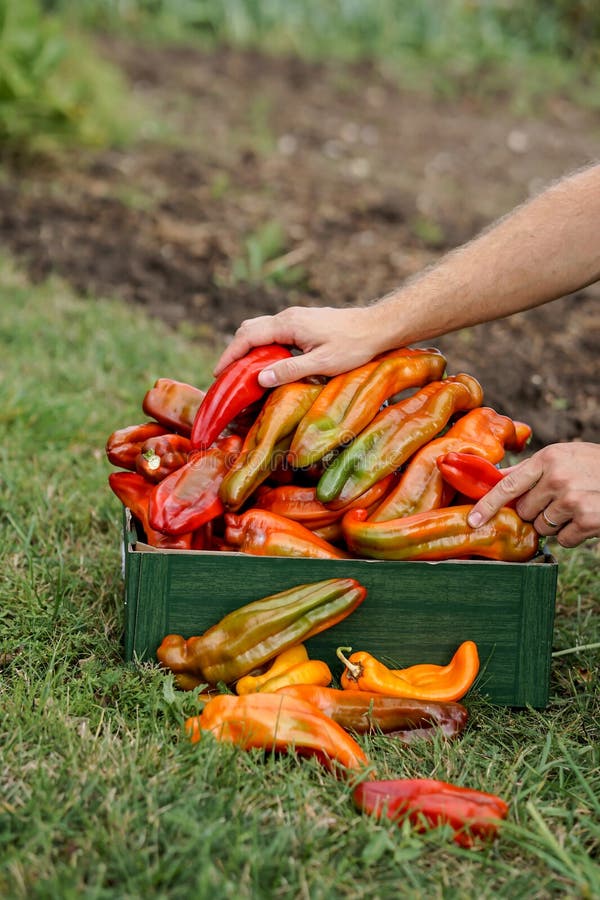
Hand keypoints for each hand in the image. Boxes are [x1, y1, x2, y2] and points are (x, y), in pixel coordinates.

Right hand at [214, 306, 385, 385]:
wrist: (377, 327)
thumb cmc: (354, 346)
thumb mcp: (323, 363)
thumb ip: (290, 370)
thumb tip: (260, 378)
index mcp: (288, 324)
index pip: (248, 336)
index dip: (230, 354)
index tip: (218, 373)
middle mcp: (288, 317)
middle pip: (249, 329)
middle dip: (234, 350)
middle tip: (226, 375)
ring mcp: (295, 318)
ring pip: (260, 329)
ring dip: (247, 348)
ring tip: (242, 372)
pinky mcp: (303, 323)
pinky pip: (273, 332)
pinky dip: (261, 346)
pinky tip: (266, 363)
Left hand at [467, 442, 599, 547]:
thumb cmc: (593, 465)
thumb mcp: (563, 456)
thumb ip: (529, 470)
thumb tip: (493, 479)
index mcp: (548, 459)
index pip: (508, 485)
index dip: (487, 505)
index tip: (472, 520)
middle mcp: (558, 478)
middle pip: (525, 512)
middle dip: (537, 511)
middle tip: (558, 499)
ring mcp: (573, 500)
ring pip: (542, 528)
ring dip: (555, 523)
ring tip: (575, 506)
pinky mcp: (587, 520)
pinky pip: (563, 539)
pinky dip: (572, 534)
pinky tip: (586, 518)